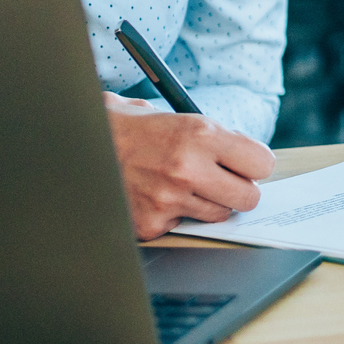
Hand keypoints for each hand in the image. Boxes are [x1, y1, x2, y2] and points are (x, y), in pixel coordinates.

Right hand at [103, 93, 275, 239]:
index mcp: (201, 134)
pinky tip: (156, 196)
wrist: (82, 141)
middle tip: (222, 181)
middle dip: (239, 190)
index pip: (262, 164)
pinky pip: (181, 225)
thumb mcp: (177, 117)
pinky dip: (172, 215)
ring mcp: (169, 199)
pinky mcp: (150, 223)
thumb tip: (244, 153)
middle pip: (248, 198)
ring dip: (207, 204)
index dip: (254, 165)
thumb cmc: (131, 128)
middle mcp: (188, 168)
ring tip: (183, 185)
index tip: (245, 165)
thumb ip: (214, 136)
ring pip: (217, 215)